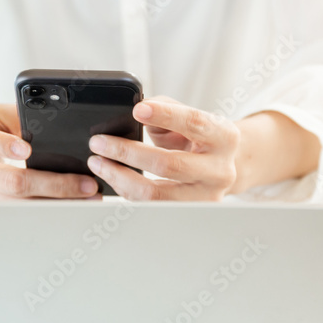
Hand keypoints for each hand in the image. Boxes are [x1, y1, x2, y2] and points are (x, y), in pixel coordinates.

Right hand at [0, 94, 98, 198]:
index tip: (26, 149)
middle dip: (52, 184)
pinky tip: (69, 204)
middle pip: (8, 181)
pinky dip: (45, 207)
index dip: (1, 145)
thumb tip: (62, 135)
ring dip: (55, 202)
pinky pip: (16, 211)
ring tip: (87, 198)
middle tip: (86, 185)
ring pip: (16, 204)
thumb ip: (23, 121)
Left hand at [86, 96, 240, 200]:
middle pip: (168, 164)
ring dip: (119, 176)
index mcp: (224, 137)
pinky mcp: (186, 212)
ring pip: (154, 193)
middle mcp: (219, 170)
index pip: (194, 123)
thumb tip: (135, 112)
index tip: (136, 109)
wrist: (224, 167)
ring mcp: (204, 197)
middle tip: (99, 142)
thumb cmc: (201, 138)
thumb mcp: (190, 117)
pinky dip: (125, 189)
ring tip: (98, 162)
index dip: (165, 115)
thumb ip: (165, 109)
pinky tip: (112, 176)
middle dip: (127, 152)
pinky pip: (148, 205)